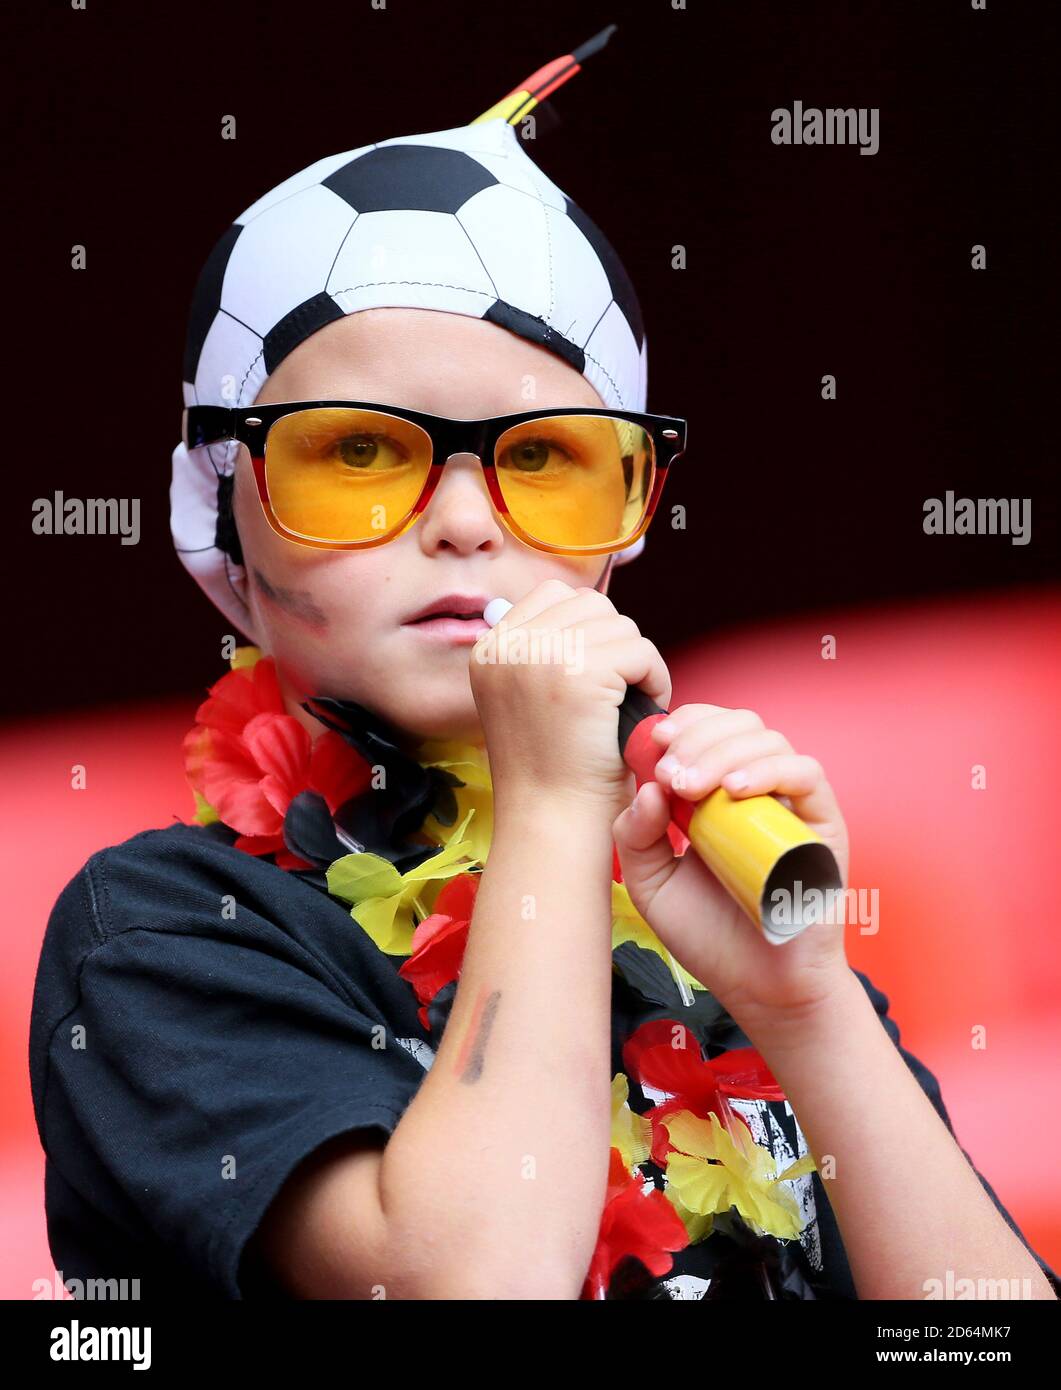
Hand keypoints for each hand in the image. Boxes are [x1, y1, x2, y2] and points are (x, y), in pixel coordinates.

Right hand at [469, 580, 670, 815]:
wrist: (552, 824)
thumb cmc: (552, 772)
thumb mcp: (527, 701)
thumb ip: (541, 653)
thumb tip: (583, 609)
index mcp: (488, 650)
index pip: (553, 596)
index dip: (587, 629)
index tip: (595, 676)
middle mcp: (507, 645)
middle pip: (589, 605)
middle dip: (614, 644)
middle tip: (618, 693)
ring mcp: (541, 655)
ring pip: (619, 625)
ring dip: (636, 662)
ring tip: (627, 706)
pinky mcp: (580, 672)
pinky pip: (640, 650)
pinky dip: (654, 679)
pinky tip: (641, 715)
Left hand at [611, 703, 851, 1038]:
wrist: (758, 987)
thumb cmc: (708, 935)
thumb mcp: (651, 884)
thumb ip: (636, 836)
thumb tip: (649, 787)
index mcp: (716, 794)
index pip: (707, 729)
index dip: (683, 724)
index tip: (657, 743)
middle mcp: (756, 790)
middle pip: (737, 723)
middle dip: (697, 737)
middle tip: (672, 772)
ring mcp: (791, 804)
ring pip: (769, 740)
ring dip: (723, 752)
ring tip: (693, 786)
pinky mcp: (823, 824)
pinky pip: (807, 774)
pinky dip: (770, 771)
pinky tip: (736, 793)